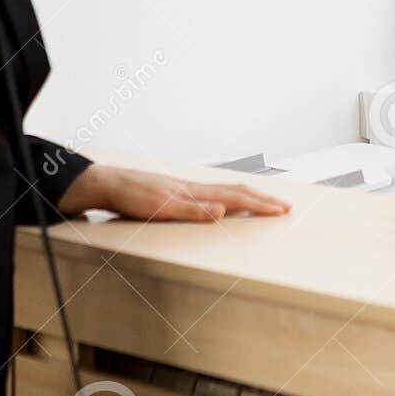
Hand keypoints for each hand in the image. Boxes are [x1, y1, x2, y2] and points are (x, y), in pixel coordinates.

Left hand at [57, 162, 290, 221]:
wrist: (109, 185)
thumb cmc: (132, 197)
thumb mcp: (160, 208)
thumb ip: (193, 210)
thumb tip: (223, 209)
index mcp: (196, 193)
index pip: (237, 199)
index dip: (261, 205)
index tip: (282, 211)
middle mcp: (196, 188)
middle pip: (238, 191)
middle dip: (264, 200)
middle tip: (285, 207)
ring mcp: (188, 189)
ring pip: (228, 190)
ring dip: (250, 197)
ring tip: (265, 201)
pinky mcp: (180, 192)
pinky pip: (215, 193)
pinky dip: (232, 197)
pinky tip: (228, 201)